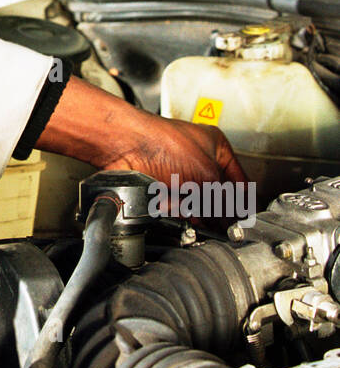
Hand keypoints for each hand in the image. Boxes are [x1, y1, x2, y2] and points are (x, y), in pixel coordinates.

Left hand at [37, 75, 246, 211]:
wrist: (124, 147)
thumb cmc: (161, 144)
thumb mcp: (207, 176)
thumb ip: (223, 202)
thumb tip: (232, 223)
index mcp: (216, 147)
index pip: (240, 181)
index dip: (243, 203)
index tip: (244, 223)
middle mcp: (197, 159)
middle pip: (216, 196)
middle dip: (215, 209)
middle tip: (219, 223)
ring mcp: (178, 173)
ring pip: (194, 205)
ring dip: (192, 211)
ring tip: (190, 211)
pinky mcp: (160, 187)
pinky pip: (175, 208)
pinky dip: (174, 211)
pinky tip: (170, 207)